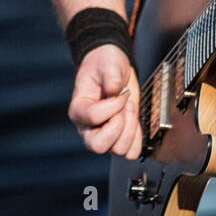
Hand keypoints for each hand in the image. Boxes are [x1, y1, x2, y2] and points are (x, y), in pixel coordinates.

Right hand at [68, 44, 141, 159]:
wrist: (112, 68)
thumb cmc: (104, 65)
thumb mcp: (108, 63)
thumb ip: (111, 75)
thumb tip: (114, 90)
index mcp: (79, 109)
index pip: (93, 117)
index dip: (113, 105)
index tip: (121, 92)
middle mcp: (88, 127)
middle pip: (98, 146)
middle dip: (119, 126)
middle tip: (125, 107)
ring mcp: (103, 134)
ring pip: (117, 150)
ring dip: (130, 129)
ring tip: (129, 109)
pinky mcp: (119, 136)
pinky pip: (130, 152)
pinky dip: (137, 139)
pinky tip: (135, 120)